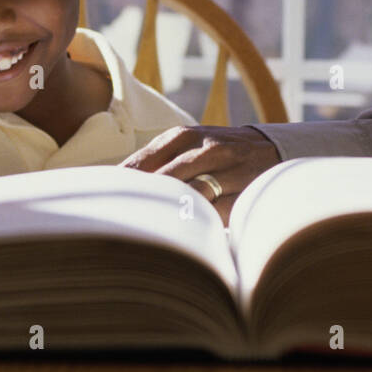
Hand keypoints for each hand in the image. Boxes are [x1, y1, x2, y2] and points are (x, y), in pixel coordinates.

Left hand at [121, 125, 280, 224]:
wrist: (268, 149)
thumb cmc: (213, 151)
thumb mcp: (186, 144)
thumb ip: (153, 160)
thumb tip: (112, 182)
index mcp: (184, 136)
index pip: (143, 162)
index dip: (122, 184)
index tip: (102, 201)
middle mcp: (207, 149)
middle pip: (164, 180)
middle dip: (142, 201)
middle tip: (119, 221)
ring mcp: (229, 172)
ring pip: (192, 196)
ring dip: (169, 213)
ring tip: (147, 230)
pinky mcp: (245, 194)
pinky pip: (216, 213)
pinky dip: (198, 224)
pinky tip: (182, 234)